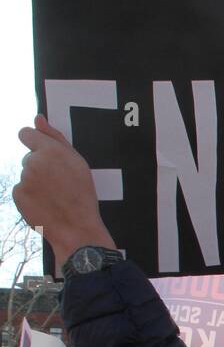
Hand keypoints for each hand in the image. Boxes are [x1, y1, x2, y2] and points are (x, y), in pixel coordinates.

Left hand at [14, 115, 115, 268]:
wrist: (76, 228)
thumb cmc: (81, 195)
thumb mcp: (77, 162)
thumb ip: (54, 137)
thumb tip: (38, 118)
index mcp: (49, 151)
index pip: (26, 133)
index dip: (33, 141)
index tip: (40, 150)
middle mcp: (33, 162)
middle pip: (29, 158)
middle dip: (40, 166)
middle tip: (58, 183)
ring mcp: (23, 179)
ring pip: (26, 175)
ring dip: (36, 182)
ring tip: (54, 196)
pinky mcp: (17, 195)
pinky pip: (21, 190)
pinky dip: (30, 196)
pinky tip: (45, 204)